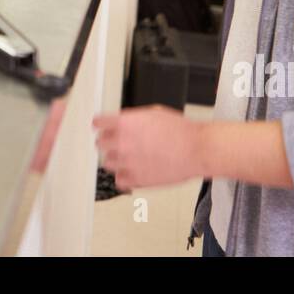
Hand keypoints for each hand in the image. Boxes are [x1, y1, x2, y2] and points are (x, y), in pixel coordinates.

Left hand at [93, 106, 207, 189]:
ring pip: (107, 163)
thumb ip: (133, 118)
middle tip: (117, 142)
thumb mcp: (153, 113)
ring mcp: (127, 162)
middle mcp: (122, 142)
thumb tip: (125, 121)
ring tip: (128, 158)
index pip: (98, 123)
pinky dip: (124, 177)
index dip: (100, 124)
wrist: (195, 149)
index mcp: (125, 123)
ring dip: (115, 160)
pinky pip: (119, 180)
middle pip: (100, 144)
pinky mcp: (136, 179)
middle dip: (108, 142)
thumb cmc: (180, 131)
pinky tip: (132, 172)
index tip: (100, 126)